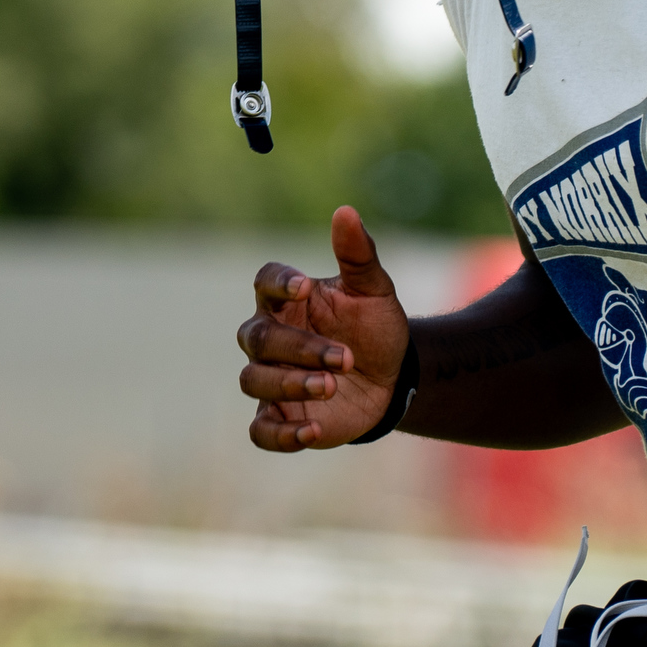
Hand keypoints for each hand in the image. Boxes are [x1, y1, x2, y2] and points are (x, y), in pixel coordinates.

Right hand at [238, 206, 411, 450]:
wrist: (392, 380)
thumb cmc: (375, 329)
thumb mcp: (374, 291)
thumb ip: (358, 255)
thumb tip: (346, 212)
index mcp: (286, 302)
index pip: (264, 284)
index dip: (278, 284)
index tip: (305, 287)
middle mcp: (270, 339)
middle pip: (259, 339)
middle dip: (299, 348)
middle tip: (344, 357)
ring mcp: (270, 379)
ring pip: (254, 380)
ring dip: (291, 384)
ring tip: (333, 385)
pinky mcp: (278, 418)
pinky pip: (260, 431)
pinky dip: (281, 435)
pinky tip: (313, 430)